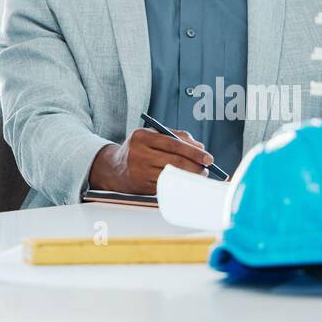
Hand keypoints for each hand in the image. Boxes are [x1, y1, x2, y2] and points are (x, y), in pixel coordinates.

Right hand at [88, 128, 212, 194]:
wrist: (114, 168)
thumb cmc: (138, 149)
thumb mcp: (151, 135)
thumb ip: (175, 135)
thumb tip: (199, 146)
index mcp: (141, 136)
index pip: (172, 144)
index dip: (193, 151)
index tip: (208, 157)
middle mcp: (138, 153)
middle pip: (174, 161)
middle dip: (195, 166)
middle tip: (207, 168)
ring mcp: (139, 171)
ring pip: (171, 175)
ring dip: (189, 176)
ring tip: (199, 175)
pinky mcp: (142, 186)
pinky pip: (165, 185)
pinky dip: (179, 184)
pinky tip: (185, 182)